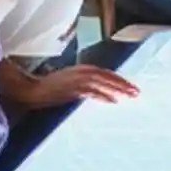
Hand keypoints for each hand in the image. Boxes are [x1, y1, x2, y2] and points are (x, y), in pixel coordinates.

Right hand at [17, 65, 140, 108]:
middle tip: (137, 92)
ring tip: (130, 96)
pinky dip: (103, 95)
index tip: (132, 87)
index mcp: (84, 69)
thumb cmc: (51, 87)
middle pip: (108, 76)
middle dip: (123, 84)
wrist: (33, 89)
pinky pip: (91, 91)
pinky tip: (113, 101)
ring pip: (103, 82)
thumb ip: (87, 85)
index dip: (120, 80)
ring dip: (117, 89)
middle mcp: (83, 72)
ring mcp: (77, 79)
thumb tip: (102, 93)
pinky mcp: (71, 88)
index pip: (107, 74)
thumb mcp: (72, 83)